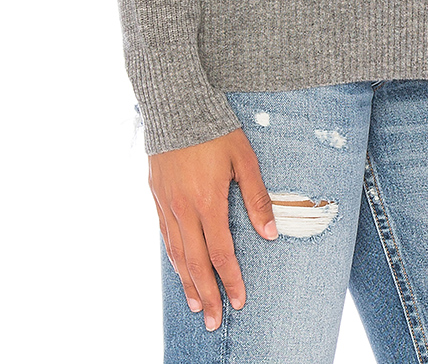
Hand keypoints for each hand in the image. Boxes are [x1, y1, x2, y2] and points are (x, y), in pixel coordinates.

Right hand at [148, 127, 278, 330]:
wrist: (176, 105)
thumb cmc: (215, 129)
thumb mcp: (243, 158)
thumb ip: (257, 197)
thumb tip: (271, 232)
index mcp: (208, 202)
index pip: (221, 253)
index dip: (231, 280)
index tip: (239, 301)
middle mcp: (184, 209)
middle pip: (196, 262)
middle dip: (207, 294)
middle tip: (214, 322)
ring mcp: (167, 204)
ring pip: (176, 253)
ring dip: (187, 283)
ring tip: (196, 305)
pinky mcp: (156, 196)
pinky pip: (165, 235)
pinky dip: (172, 258)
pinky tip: (178, 268)